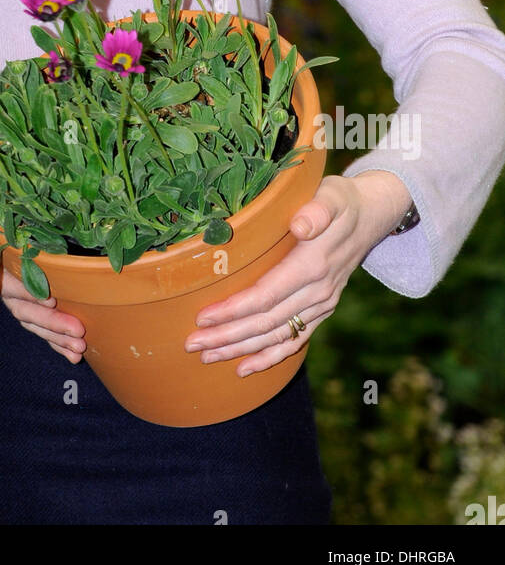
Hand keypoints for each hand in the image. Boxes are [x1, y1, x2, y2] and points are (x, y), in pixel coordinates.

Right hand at [0, 181, 86, 364]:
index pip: (3, 280)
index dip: (25, 290)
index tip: (49, 297)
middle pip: (21, 307)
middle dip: (48, 323)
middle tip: (76, 332)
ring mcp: (9, 285)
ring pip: (30, 317)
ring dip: (54, 335)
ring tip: (78, 348)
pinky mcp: (22, 287)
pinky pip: (36, 315)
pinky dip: (53, 334)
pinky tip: (72, 348)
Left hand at [184, 171, 411, 376]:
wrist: (372, 215)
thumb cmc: (342, 200)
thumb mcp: (332, 195)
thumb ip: (318, 210)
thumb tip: (301, 225)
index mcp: (313, 265)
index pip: (266, 296)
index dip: (234, 311)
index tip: (203, 318)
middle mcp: (318, 291)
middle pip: (265, 323)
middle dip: (227, 337)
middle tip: (191, 344)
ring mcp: (322, 304)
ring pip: (276, 336)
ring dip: (240, 350)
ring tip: (207, 357)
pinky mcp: (322, 310)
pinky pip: (295, 341)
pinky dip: (270, 358)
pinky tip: (244, 368)